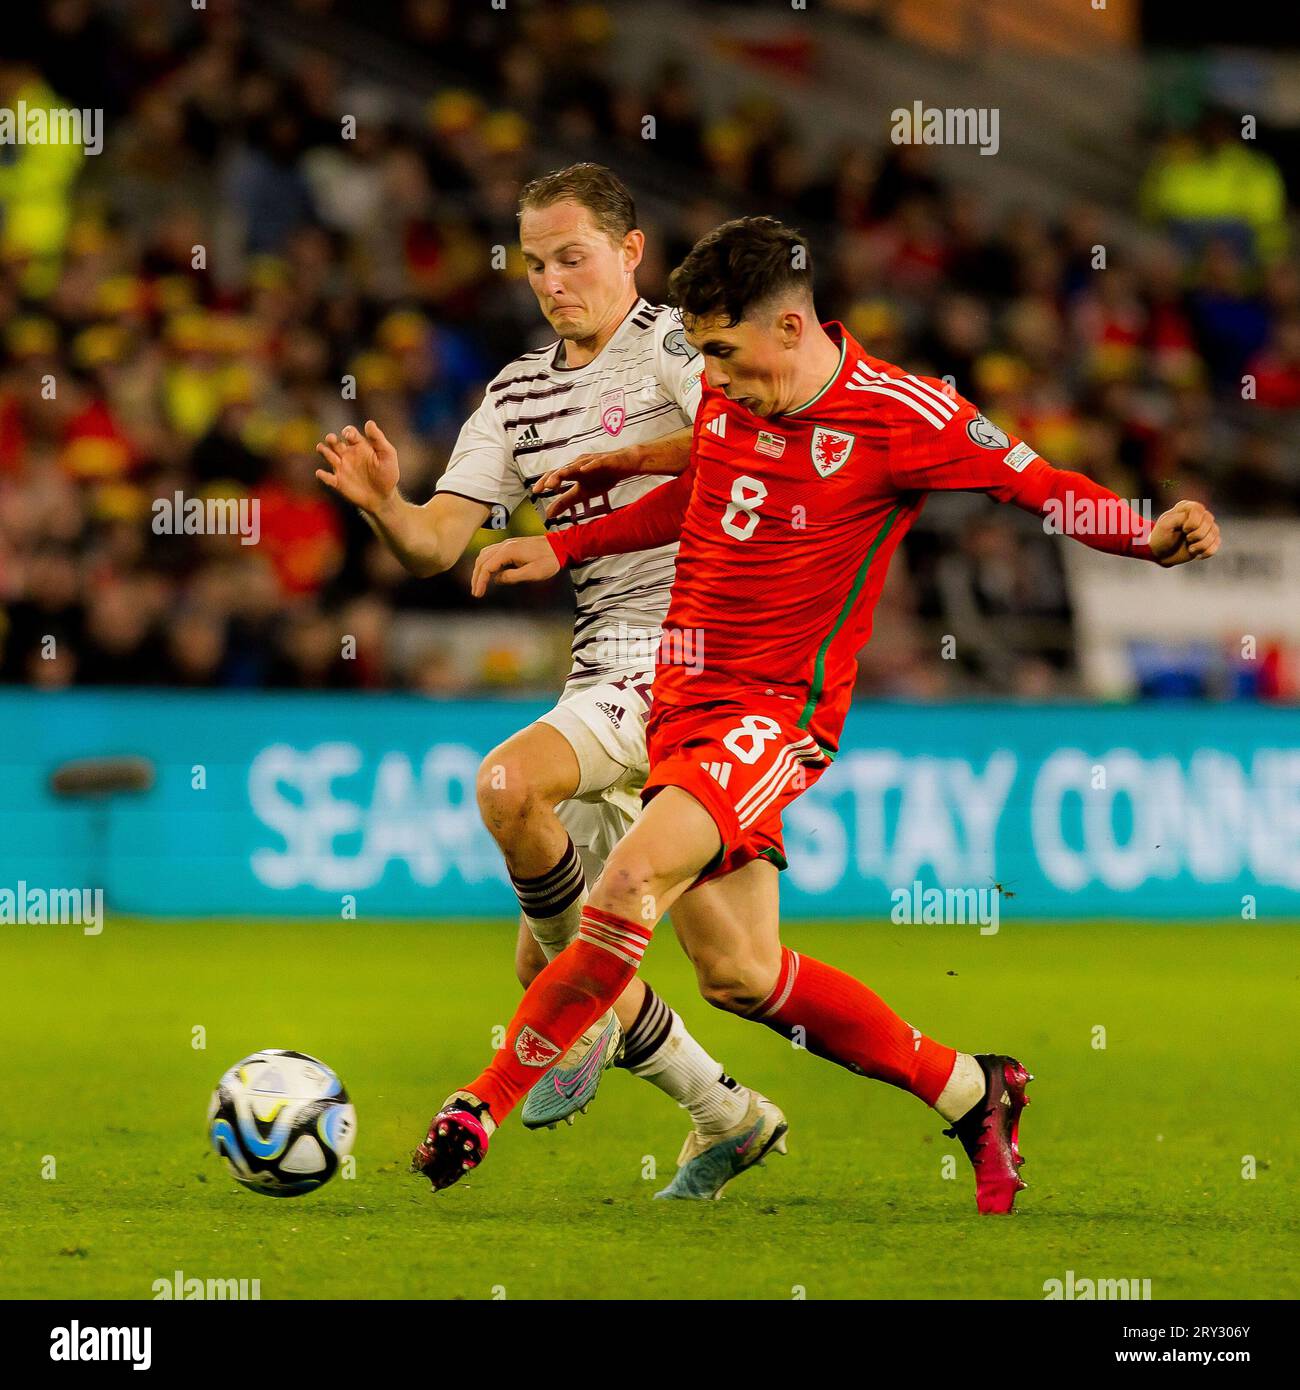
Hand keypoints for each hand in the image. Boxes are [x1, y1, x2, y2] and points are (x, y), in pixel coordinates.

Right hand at [315, 420, 400, 513]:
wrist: (383, 497)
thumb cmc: (388, 474)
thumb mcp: (387, 455)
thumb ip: (378, 439)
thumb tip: (369, 423)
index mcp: (359, 445)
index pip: (349, 432)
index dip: (347, 432)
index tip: (349, 436)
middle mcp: (348, 454)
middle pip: (334, 441)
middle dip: (331, 438)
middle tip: (332, 439)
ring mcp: (342, 467)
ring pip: (327, 454)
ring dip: (323, 450)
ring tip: (323, 449)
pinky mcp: (338, 482)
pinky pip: (326, 477)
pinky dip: (322, 475)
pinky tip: (322, 474)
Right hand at [471, 536, 559, 596]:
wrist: (560, 546)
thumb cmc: (549, 560)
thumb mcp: (532, 573)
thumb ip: (512, 577)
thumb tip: (497, 580)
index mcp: (508, 551)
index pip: (487, 567)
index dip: (480, 581)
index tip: (478, 593)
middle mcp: (505, 545)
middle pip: (482, 560)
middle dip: (476, 577)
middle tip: (476, 591)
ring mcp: (507, 543)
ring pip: (485, 555)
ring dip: (480, 569)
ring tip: (479, 583)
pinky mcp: (511, 544)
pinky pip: (492, 552)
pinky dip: (486, 562)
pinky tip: (488, 571)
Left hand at [531, 446, 645, 519]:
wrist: (626, 464)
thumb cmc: (603, 476)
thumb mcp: (583, 492)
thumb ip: (565, 501)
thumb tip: (548, 514)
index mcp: (573, 471)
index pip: (555, 475)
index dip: (545, 482)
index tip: (535, 492)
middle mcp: (579, 464)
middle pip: (563, 469)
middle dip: (553, 478)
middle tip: (544, 488)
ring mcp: (592, 461)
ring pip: (577, 466)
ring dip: (565, 472)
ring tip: (556, 481)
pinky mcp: (606, 460)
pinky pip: (597, 463)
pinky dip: (589, 466)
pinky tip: (583, 471)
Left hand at [1148, 500, 1219, 566]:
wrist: (1160, 554)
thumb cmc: (1160, 537)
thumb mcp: (1165, 525)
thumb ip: (1179, 518)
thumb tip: (1196, 521)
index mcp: (1187, 507)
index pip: (1199, 509)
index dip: (1194, 522)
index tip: (1184, 529)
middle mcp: (1199, 515)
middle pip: (1209, 520)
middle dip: (1197, 534)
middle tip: (1187, 539)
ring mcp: (1206, 527)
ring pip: (1214, 533)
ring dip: (1201, 545)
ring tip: (1190, 548)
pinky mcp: (1210, 539)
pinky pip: (1216, 545)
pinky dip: (1206, 552)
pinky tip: (1196, 553)